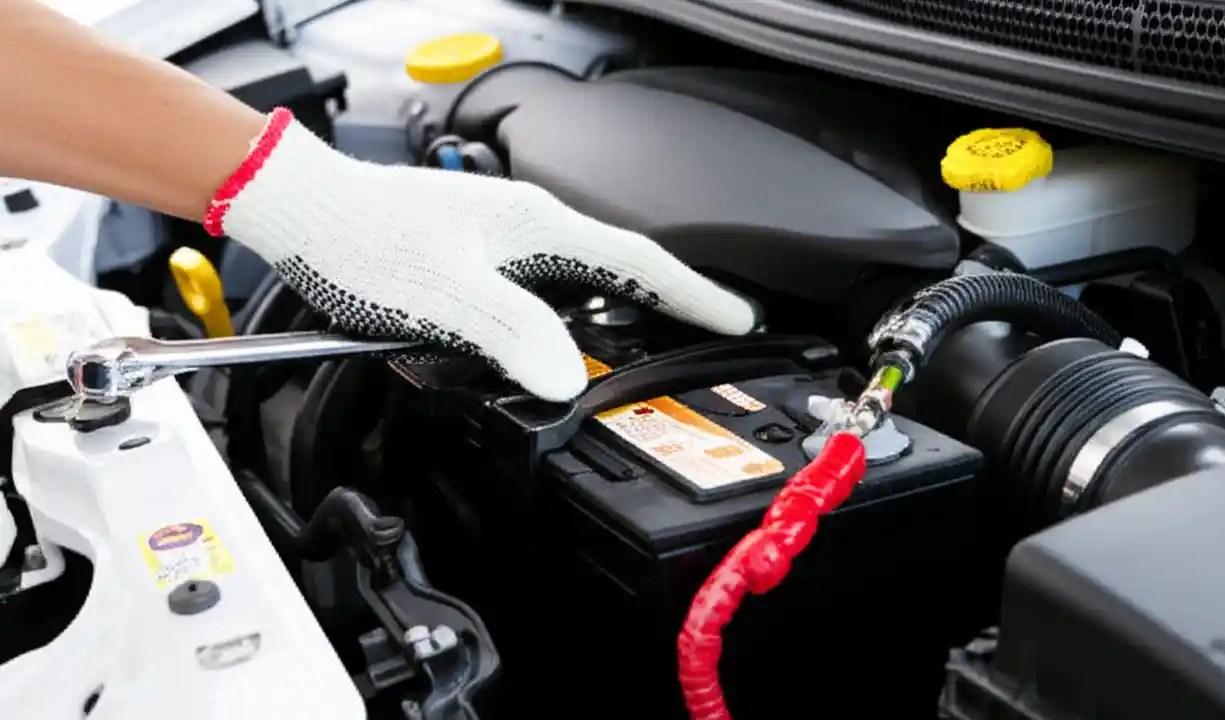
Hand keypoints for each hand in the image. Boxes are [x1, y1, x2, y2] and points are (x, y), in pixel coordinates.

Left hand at [205, 109, 755, 400]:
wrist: (301, 211)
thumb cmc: (362, 238)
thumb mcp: (444, 293)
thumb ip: (511, 333)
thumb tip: (566, 378)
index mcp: (535, 225)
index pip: (639, 261)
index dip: (694, 294)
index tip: (737, 316)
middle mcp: (526, 225)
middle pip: (621, 268)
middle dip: (670, 302)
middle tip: (708, 335)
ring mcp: (501, 238)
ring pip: (582, 281)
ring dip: (620, 310)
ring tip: (651, 344)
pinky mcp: (475, 256)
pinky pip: (545, 290)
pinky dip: (571, 317)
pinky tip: (559, 343)